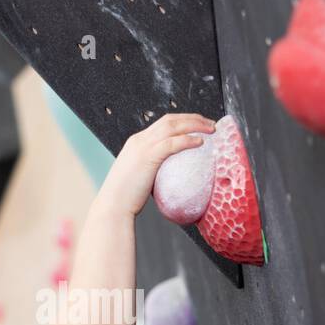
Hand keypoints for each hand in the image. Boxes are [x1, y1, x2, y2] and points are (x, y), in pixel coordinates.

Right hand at [99, 114, 216, 216]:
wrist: (113, 206)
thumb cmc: (126, 199)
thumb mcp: (140, 178)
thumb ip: (153, 171)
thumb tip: (171, 178)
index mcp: (137, 142)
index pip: (163, 124)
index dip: (183, 121)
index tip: (199, 126)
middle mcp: (139, 140)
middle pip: (170, 120)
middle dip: (192, 118)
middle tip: (211, 124)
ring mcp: (142, 147)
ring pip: (172, 126)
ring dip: (194, 124)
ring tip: (211, 129)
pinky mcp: (147, 157)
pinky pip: (172, 143)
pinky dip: (187, 140)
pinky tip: (200, 142)